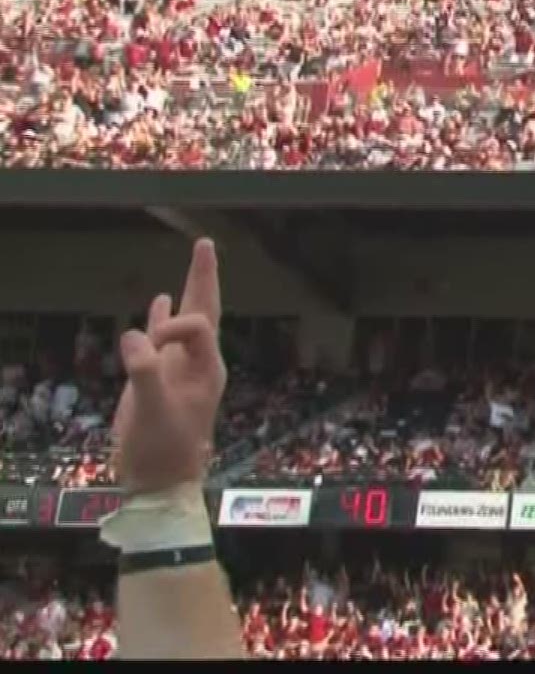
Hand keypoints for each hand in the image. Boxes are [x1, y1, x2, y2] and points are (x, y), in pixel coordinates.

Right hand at [111, 239, 225, 493]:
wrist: (158, 483)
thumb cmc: (163, 450)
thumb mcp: (154, 412)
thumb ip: (145, 373)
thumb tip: (133, 337)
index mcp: (208, 368)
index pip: (199, 326)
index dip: (172, 326)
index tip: (148, 345)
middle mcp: (199, 364)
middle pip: (204, 311)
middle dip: (203, 278)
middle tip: (206, 244)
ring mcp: (179, 370)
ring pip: (184, 323)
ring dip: (186, 294)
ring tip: (194, 264)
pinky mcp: (159, 379)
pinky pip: (161, 341)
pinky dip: (160, 320)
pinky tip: (158, 303)